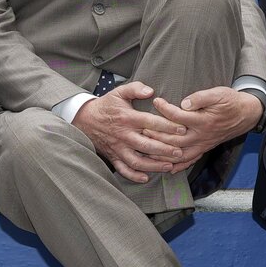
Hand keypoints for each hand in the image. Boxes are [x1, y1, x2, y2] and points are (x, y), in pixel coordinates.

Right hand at [74, 80, 188, 183]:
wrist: (83, 119)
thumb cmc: (105, 105)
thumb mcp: (118, 92)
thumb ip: (135, 88)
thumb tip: (151, 91)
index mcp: (127, 118)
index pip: (151, 123)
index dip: (168, 126)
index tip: (182, 129)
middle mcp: (123, 134)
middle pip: (147, 145)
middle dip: (165, 150)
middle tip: (180, 152)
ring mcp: (118, 147)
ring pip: (137, 161)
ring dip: (154, 166)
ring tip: (169, 166)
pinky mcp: (112, 156)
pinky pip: (123, 169)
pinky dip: (133, 176)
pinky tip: (146, 178)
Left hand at [150, 88, 263, 172]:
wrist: (246, 114)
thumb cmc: (231, 102)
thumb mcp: (218, 93)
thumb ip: (201, 98)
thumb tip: (184, 103)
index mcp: (203, 121)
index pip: (179, 117)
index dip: (166, 109)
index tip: (156, 101)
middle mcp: (202, 136)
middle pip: (175, 139)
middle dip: (157, 135)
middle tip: (143, 129)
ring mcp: (203, 144)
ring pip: (180, 154)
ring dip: (163, 154)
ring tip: (148, 151)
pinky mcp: (205, 148)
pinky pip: (191, 160)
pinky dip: (179, 166)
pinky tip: (168, 168)